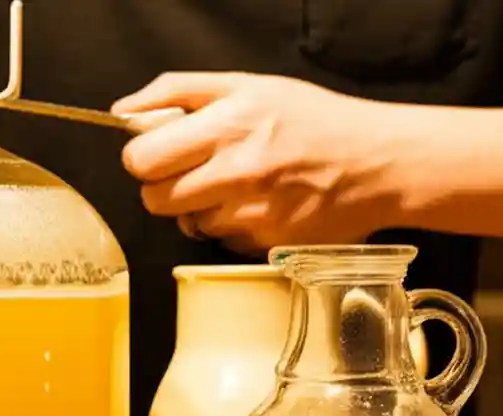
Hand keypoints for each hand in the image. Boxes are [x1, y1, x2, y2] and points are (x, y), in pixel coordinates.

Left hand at [112, 73, 405, 254]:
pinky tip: (259, 206)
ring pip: (187, 224)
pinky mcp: (266, 244)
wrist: (380, 163)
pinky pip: (221, 242)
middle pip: (154, 199)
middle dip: (164, 187)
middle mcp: (239, 171)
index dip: (143, 158)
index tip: (159, 154)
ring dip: (200, 208)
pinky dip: (231, 227)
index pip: (142, 159)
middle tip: (193, 172)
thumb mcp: (247, 85)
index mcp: (228, 124)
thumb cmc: (312, 120)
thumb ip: (177, 92)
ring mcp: (253, 213)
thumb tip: (122, 110)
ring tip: (237, 186)